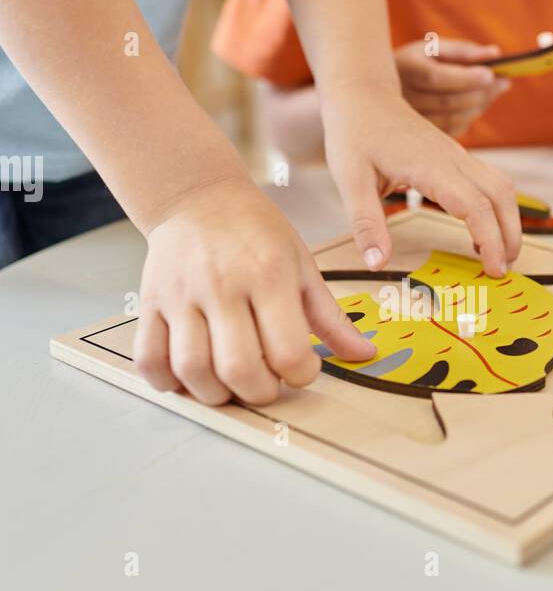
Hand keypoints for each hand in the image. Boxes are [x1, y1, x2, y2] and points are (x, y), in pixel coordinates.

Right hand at [133, 178, 373, 404]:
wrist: (197, 197)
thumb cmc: (255, 231)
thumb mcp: (302, 264)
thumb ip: (331, 316)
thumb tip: (365, 354)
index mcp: (268, 275)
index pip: (288, 351)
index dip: (300, 375)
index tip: (301, 368)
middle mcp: (222, 285)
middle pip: (238, 369)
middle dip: (259, 393)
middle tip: (266, 383)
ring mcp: (180, 296)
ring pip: (191, 370)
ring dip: (216, 393)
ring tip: (230, 383)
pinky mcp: (150, 303)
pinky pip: (148, 359)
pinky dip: (167, 381)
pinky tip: (190, 375)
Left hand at [321, 79, 520, 277]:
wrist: (363, 93)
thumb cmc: (354, 134)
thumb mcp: (350, 180)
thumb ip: (366, 223)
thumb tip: (377, 263)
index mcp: (430, 165)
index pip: (475, 206)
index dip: (490, 240)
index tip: (493, 270)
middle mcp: (452, 158)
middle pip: (501, 195)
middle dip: (509, 235)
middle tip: (502, 271)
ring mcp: (457, 155)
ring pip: (502, 186)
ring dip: (509, 221)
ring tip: (499, 256)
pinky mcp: (456, 156)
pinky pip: (489, 181)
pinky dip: (496, 208)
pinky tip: (482, 232)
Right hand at [394, 38, 510, 137]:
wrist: (387, 88)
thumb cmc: (418, 62)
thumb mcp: (434, 48)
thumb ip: (464, 50)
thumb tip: (495, 54)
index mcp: (406, 69)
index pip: (435, 77)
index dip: (464, 78)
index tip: (491, 73)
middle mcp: (404, 97)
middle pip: (448, 101)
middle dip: (481, 92)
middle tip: (505, 81)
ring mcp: (410, 121)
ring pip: (453, 119)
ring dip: (480, 105)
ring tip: (496, 90)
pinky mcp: (421, 136)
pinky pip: (453, 130)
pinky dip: (471, 117)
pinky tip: (479, 103)